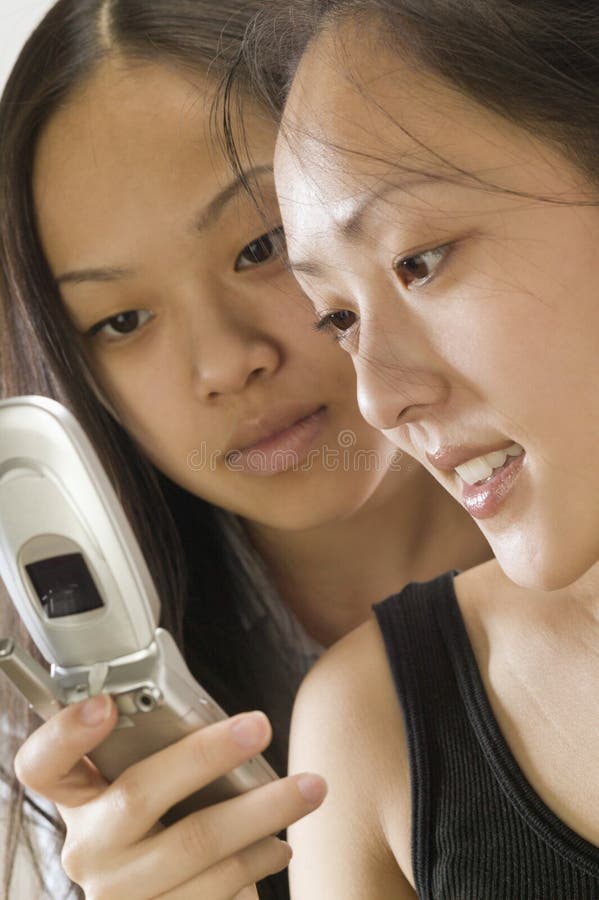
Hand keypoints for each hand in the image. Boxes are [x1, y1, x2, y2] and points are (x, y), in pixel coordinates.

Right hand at [14, 696, 326, 898]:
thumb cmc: (166, 826)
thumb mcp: (148, 791)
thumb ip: (160, 753)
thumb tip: (222, 713)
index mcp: (77, 801)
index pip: (42, 765)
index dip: (66, 733)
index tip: (105, 704)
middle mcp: (88, 848)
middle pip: (139, 793)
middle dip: (207, 754)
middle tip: (260, 725)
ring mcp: (120, 893)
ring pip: (196, 844)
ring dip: (264, 811)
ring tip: (310, 787)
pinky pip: (218, 887)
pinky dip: (258, 858)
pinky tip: (279, 843)